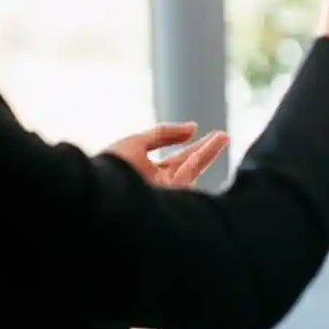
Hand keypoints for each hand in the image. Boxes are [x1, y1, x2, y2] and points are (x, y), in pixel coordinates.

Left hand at [104, 122, 229, 187]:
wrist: (104, 197)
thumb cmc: (112, 169)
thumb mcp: (135, 143)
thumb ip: (164, 133)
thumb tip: (193, 128)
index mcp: (145, 174)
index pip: (173, 160)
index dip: (185, 143)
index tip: (196, 130)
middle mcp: (159, 187)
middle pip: (188, 166)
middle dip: (205, 150)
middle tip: (224, 135)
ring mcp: (167, 195)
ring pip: (193, 170)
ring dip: (208, 152)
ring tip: (224, 136)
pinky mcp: (174, 200)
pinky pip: (191, 175)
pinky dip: (204, 158)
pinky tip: (215, 144)